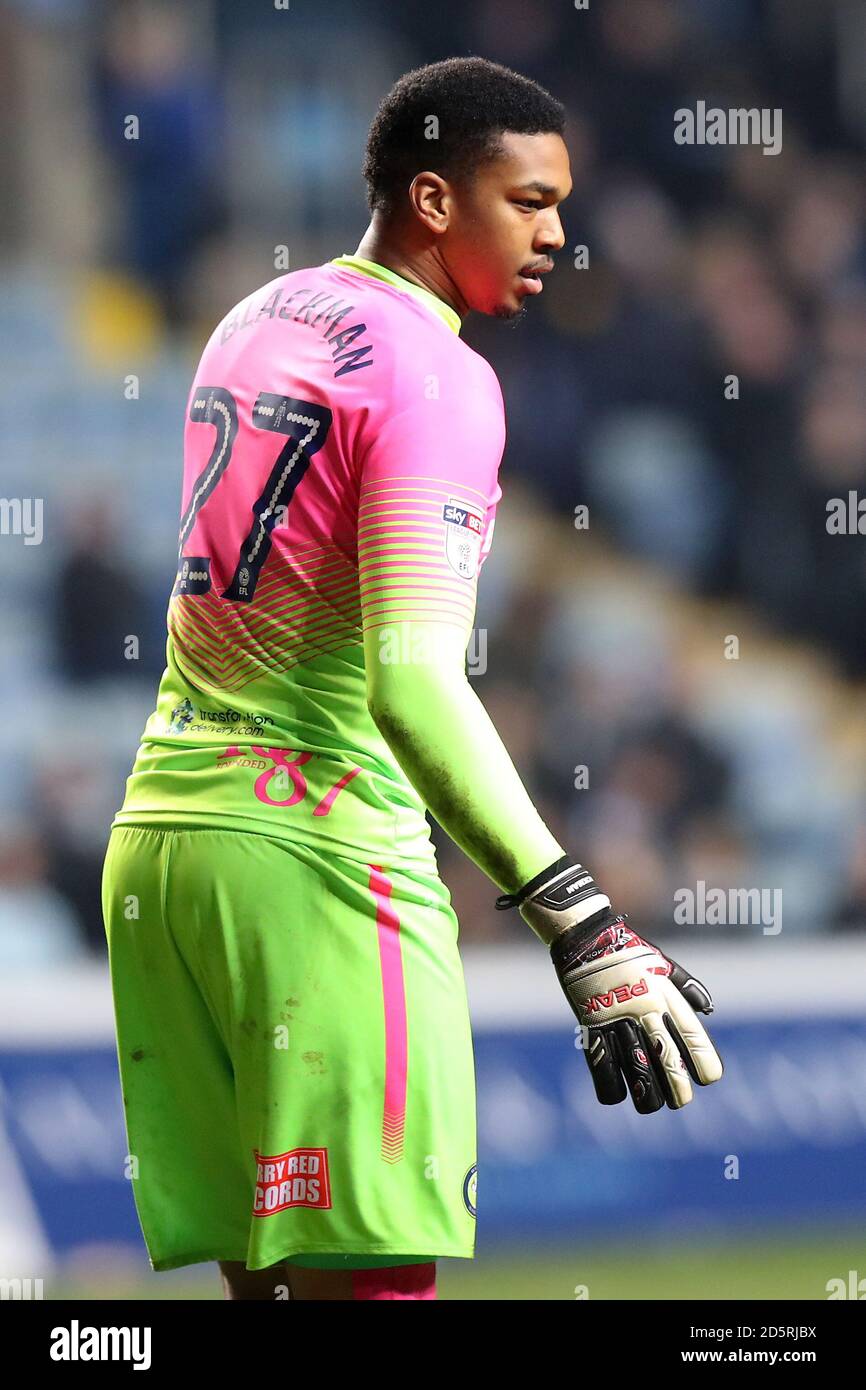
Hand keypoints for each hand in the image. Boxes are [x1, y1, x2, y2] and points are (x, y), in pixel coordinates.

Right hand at [494, 855, 722, 1113]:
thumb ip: (686, 986)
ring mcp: (615, 1020)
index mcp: (663, 995)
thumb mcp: (661, 962)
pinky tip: (618, 1096)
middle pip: (667, 1058)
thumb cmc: (627, 949)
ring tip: (652, 1104)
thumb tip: (708, 1010)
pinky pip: (601, 1066)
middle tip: (682, 1100)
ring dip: (647, 1093)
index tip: (710, 1079)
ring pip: (636, 1069)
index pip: (691, 1034)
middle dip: (678, 1087)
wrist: (584, 936)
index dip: (703, 1060)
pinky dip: (610, 1086)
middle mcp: (642, 1010)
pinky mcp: (591, 1025)